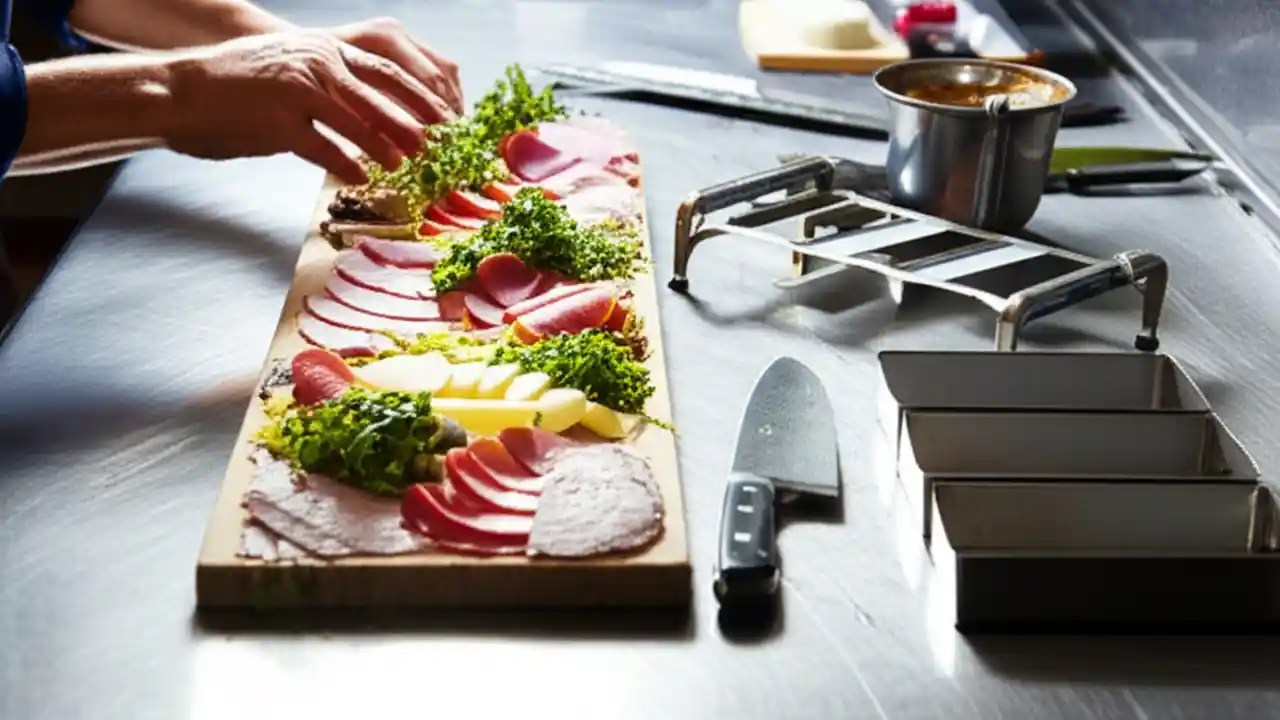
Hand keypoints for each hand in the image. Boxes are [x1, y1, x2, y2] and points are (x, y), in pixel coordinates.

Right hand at [165, 30, 455, 183]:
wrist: (183, 88)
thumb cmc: (239, 82)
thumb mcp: (291, 66)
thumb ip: (330, 79)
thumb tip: (370, 107)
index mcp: (323, 51)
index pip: (385, 73)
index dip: (418, 97)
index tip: (443, 117)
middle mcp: (315, 66)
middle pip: (380, 97)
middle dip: (414, 123)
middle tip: (438, 147)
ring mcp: (297, 93)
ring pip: (357, 123)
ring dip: (385, 147)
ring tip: (405, 165)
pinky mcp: (278, 123)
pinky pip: (323, 148)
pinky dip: (345, 164)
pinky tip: (360, 178)